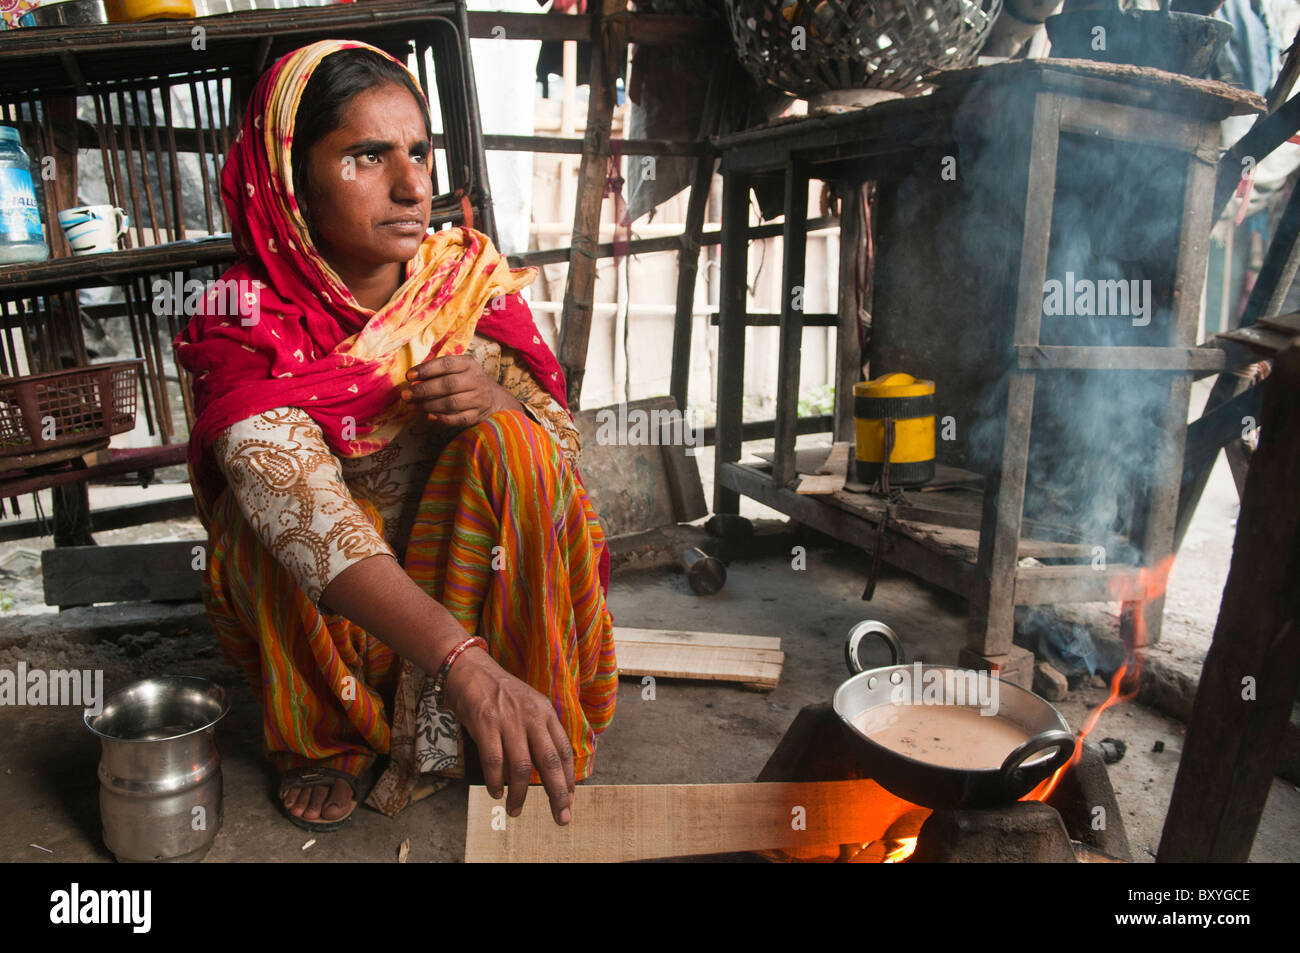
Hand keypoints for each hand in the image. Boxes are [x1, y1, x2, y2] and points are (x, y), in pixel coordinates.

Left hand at [402, 355, 519, 431]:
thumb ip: (439, 371)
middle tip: (405, 395)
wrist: (495, 399)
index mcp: (469, 364)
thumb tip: (412, 379)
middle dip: (423, 390)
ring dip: (429, 405)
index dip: (426, 370)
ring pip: (451, 403)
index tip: (409, 376)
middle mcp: (476, 380)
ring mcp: (479, 399)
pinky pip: (459, 419)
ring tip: (412, 407)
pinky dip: (443, 419)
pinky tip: (429, 416)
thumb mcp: (459, 369)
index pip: (446, 364)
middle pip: (447, 385)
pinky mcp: (478, 415)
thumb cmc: (468, 381)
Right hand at [442, 648, 575, 825]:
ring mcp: (509, 721)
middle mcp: (531, 717)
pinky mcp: (486, 724)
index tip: (569, 800)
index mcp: (545, 713)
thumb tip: (546, 770)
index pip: (563, 751)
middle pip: (550, 762)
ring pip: (522, 767)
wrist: (471, 669)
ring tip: (516, 810)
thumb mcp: (528, 706)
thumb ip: (538, 733)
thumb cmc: (499, 693)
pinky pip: (494, 761)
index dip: (568, 778)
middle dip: (557, 794)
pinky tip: (496, 792)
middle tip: (561, 817)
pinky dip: (496, 782)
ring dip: (520, 794)